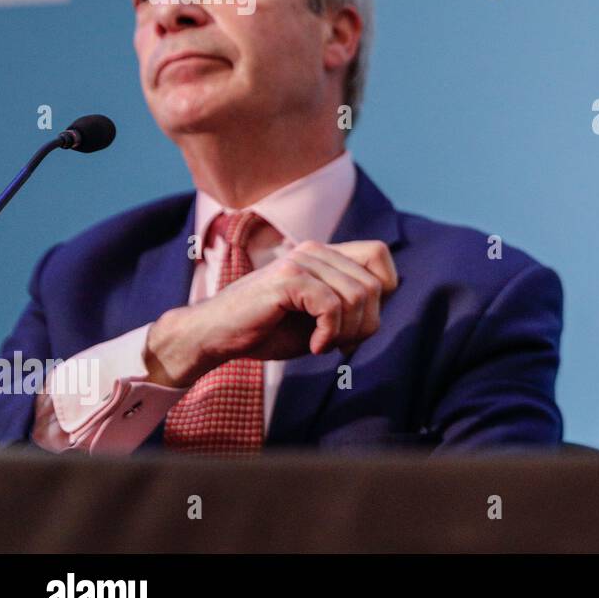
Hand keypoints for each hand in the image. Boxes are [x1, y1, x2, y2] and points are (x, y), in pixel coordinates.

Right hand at [144, 239, 398, 386]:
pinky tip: (314, 346)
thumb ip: (349, 309)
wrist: (215, 337)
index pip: (379, 254)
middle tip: (340, 343)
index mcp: (324, 255)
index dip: (383, 290)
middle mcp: (314, 250)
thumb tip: (378, 315)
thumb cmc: (267, 331)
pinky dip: (329, 334)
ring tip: (324, 344)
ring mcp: (300, 261)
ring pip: (357, 296)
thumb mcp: (318, 319)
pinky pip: (332, 306)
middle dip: (365, 323)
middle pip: (374, 284)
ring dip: (347, 331)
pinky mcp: (288, 279)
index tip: (358, 321)